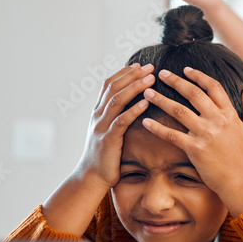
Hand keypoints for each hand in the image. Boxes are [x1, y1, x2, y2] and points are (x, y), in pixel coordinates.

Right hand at [74, 64, 154, 190]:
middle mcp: (97, 115)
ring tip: (151, 79)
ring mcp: (101, 126)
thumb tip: (134, 102)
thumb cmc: (106, 154)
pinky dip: (134, 109)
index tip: (140, 65)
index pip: (109, 84)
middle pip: (113, 87)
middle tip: (150, 67)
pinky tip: (146, 102)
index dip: (124, 72)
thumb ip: (117, 116)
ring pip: (117, 100)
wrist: (92, 176)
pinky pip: (121, 121)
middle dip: (132, 75)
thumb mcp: (109, 130)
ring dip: (135, 87)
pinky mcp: (108, 139)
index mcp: (98, 111)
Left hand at [140, 67, 242, 215]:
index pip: (213, 87)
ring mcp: (205, 133)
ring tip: (147, 92)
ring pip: (179, 110)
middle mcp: (217, 120)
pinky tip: (145, 121)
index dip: (199, 76)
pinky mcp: (194, 149)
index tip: (186, 70)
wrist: (240, 180)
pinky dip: (157, 128)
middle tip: (161, 73)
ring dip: (161, 99)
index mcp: (229, 114)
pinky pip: (172, 135)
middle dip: (176, 81)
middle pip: (193, 93)